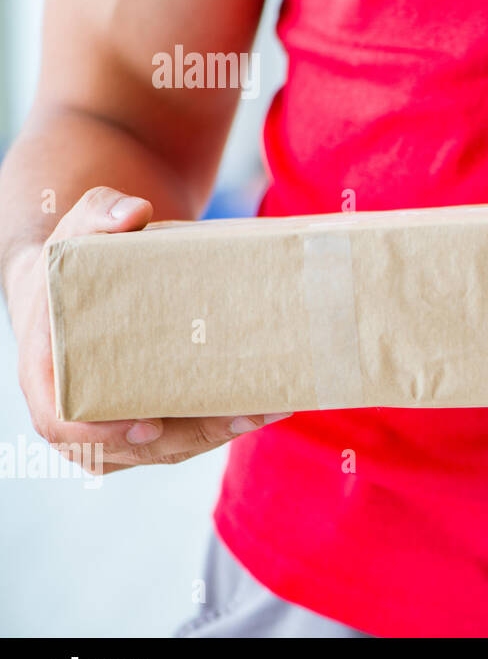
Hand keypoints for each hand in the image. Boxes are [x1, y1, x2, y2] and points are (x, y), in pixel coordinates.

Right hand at [4, 186, 290, 473]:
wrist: (81, 281)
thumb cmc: (75, 257)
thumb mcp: (76, 229)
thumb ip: (97, 213)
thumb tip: (133, 211)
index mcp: (47, 374)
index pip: (64, 422)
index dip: (101, 434)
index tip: (148, 425)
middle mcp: (76, 408)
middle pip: (133, 445)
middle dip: (193, 435)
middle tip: (246, 413)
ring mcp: (110, 422)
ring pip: (165, 447)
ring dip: (218, 435)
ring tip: (269, 409)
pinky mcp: (144, 420)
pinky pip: (181, 438)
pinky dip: (220, 428)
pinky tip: (266, 408)